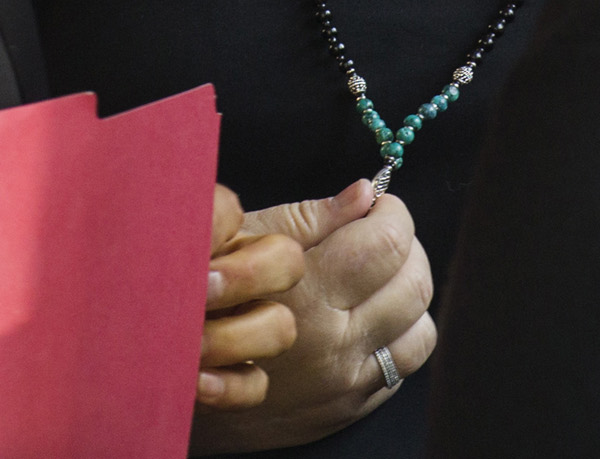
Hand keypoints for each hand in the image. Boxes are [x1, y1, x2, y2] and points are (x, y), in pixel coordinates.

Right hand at [189, 180, 437, 454]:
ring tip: (378, 280)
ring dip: (408, 296)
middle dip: (406, 249)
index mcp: (308, 290)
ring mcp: (345, 380)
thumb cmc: (203, 299)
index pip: (389, 242)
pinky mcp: (347, 407)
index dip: (393, 213)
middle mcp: (334, 340)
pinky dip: (398, 336)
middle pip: (415, 283)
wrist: (177, 386)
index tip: (378, 206)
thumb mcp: (241, 243)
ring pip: (422, 328)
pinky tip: (368, 320)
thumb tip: (365, 192)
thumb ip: (311, 217)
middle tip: (379, 238)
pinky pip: (403, 366)